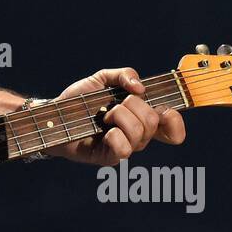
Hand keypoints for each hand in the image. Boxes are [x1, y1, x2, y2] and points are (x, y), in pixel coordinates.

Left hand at [48, 67, 184, 166]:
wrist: (55, 115)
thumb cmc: (80, 100)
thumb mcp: (102, 78)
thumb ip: (123, 74)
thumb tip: (140, 88)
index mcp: (140, 116)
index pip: (172, 126)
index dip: (175, 120)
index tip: (164, 109)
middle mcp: (137, 134)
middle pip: (154, 122)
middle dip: (133, 105)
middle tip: (114, 104)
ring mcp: (124, 146)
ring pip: (139, 133)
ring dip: (119, 116)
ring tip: (103, 115)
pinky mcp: (110, 157)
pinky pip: (124, 149)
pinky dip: (115, 136)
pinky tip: (103, 131)